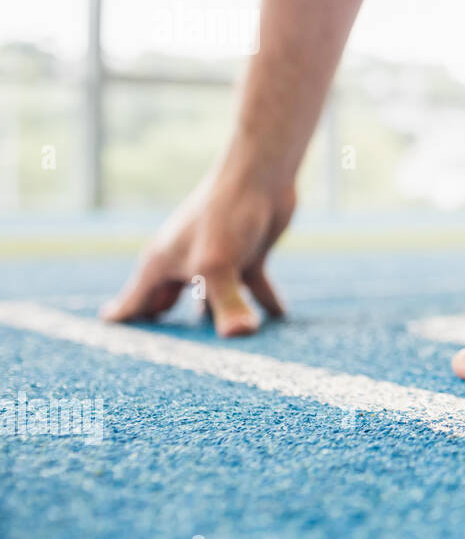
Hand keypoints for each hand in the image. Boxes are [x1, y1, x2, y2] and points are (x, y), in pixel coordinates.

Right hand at [100, 171, 295, 336]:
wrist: (261, 175)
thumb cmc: (226, 214)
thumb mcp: (218, 265)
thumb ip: (226, 304)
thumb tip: (240, 335)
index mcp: (162, 265)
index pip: (135, 303)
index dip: (123, 322)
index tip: (110, 347)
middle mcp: (185, 264)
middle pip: (169, 305)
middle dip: (170, 332)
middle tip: (169, 363)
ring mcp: (216, 260)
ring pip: (211, 300)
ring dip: (217, 321)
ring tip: (221, 354)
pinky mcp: (248, 256)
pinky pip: (254, 288)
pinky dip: (265, 302)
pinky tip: (279, 319)